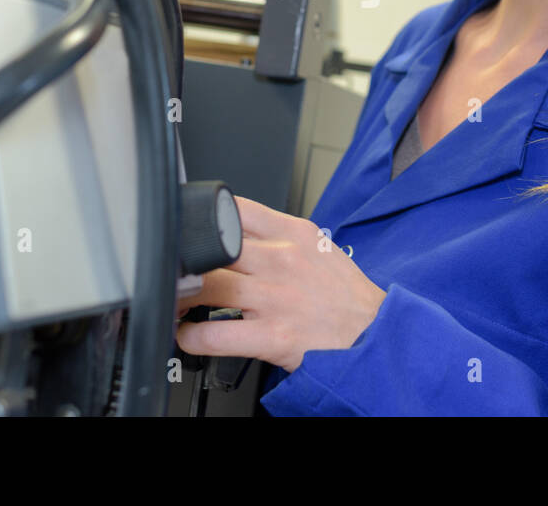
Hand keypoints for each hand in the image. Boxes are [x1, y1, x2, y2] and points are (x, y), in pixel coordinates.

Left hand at [174, 196, 386, 372]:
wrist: (375, 335)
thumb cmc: (345, 295)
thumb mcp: (318, 247)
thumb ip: (278, 235)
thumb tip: (237, 230)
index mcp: (294, 234)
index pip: (237, 210)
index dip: (205, 217)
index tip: (189, 228)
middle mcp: (282, 260)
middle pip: (214, 247)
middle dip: (186, 258)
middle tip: (173, 268)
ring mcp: (275, 298)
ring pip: (209, 286)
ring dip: (181, 295)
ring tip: (175, 300)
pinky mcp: (272, 335)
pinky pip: (216, 334)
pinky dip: (192, 336)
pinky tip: (188, 334)